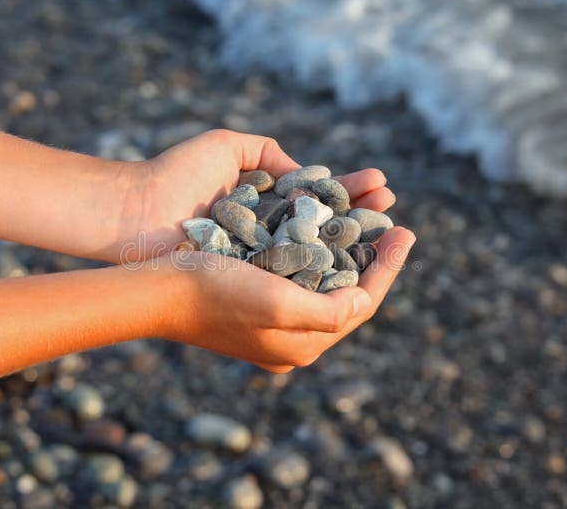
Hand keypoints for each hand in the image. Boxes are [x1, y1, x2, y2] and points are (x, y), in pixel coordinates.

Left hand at [112, 129, 396, 261]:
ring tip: (391, 225)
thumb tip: (309, 177)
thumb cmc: (176, 176)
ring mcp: (260, 267)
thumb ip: (271, 154)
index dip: (351, 193)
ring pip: (320, 257)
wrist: (134, 212)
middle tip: (393, 205)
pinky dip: (330, 269)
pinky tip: (360, 258)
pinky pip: (300, 281)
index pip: (319, 200)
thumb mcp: (230, 147)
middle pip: (326, 229)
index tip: (381, 183)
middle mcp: (266, 240)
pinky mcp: (252, 289)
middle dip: (363, 216)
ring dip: (357, 242)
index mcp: (264, 209)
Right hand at [159, 226, 415, 372]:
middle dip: (373, 257)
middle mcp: (293, 337)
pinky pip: (302, 274)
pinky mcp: (258, 299)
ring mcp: (274, 319)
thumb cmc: (216, 295)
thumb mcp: (279, 306)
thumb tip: (365, 301)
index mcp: (303, 345)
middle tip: (394, 224)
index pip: (362, 304)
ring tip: (369, 221)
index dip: (389, 267)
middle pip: (348, 293)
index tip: (407, 231)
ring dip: (350, 250)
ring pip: (327, 281)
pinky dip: (320, 250)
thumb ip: (330, 312)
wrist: (159, 290)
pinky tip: (327, 229)